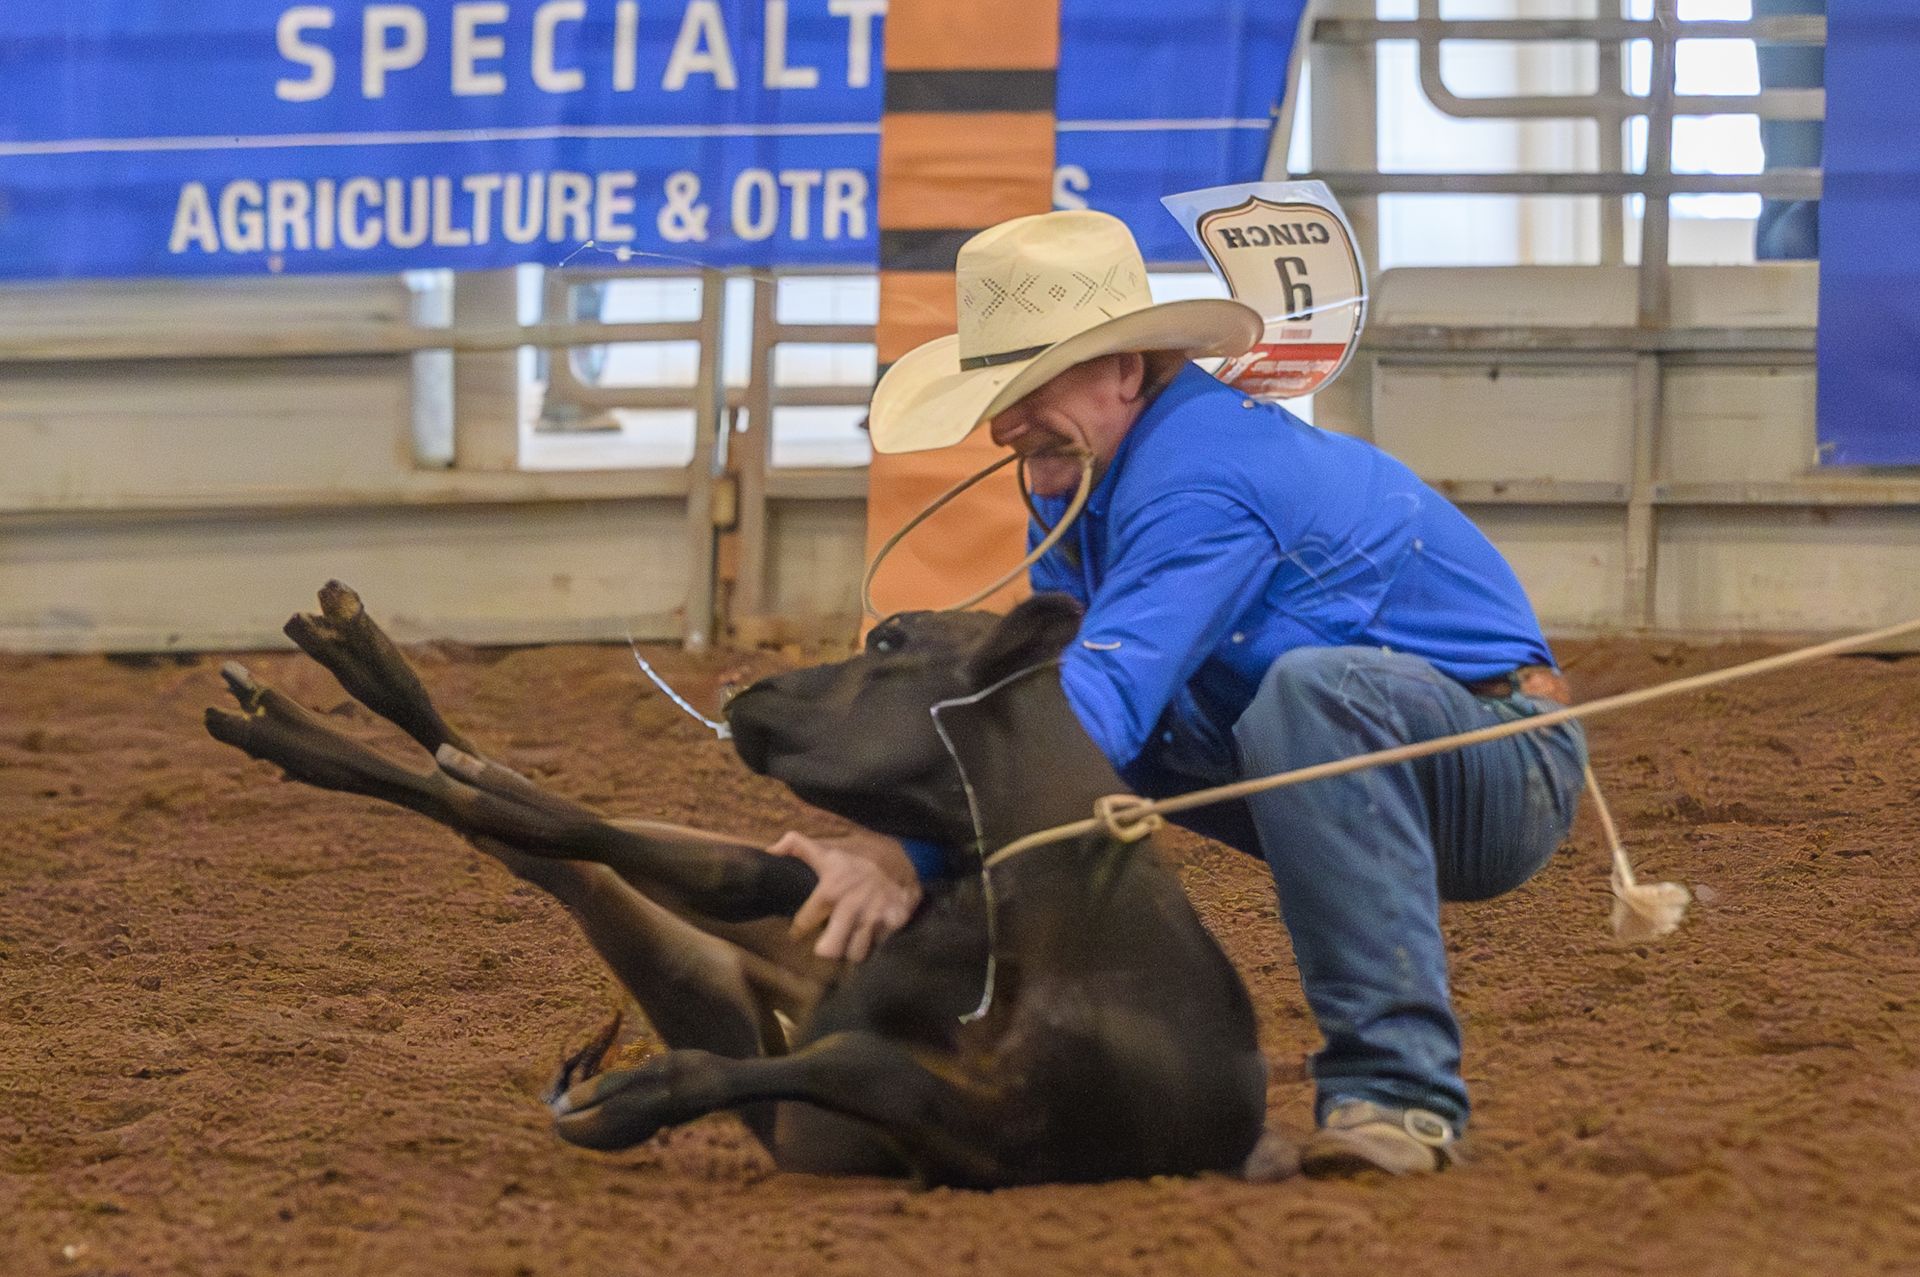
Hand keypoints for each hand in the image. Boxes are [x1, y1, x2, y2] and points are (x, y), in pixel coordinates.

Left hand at [767, 831, 921, 961]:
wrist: (906, 854)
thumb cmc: (860, 854)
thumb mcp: (829, 847)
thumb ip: (797, 845)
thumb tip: (770, 849)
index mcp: (831, 889)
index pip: (804, 922)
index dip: (798, 931)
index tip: (796, 934)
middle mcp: (851, 906)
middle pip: (830, 950)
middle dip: (827, 950)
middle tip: (827, 945)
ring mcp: (874, 916)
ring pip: (855, 954)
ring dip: (851, 950)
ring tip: (849, 942)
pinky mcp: (895, 922)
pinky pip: (879, 947)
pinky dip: (874, 944)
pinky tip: (870, 936)